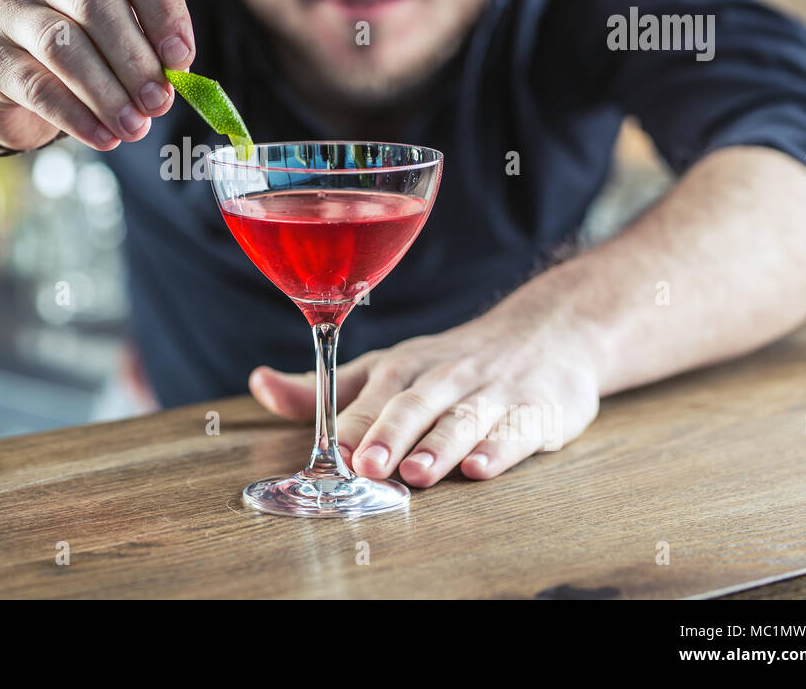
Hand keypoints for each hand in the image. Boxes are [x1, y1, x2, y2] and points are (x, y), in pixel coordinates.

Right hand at [0, 0, 195, 151]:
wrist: (12, 87)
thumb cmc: (82, 57)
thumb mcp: (121, 44)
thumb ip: (150, 54)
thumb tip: (174, 82)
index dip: (165, 11)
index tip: (181, 59)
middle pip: (96, 3)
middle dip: (135, 59)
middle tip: (159, 102)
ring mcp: (9, 8)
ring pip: (62, 43)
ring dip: (107, 92)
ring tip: (135, 127)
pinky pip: (35, 85)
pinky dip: (76, 116)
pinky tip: (104, 137)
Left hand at [248, 314, 600, 486]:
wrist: (546, 331)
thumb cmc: (450, 362)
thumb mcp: (384, 367)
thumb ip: (324, 388)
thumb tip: (259, 386)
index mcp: (404, 367)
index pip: (374, 396)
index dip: (355, 425)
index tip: (337, 451)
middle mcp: (445, 377)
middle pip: (414, 405)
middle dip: (389, 435)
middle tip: (368, 466)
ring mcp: (492, 393)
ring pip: (462, 419)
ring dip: (439, 446)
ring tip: (417, 472)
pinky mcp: (536, 410)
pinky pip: (517, 430)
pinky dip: (500, 448)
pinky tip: (482, 467)